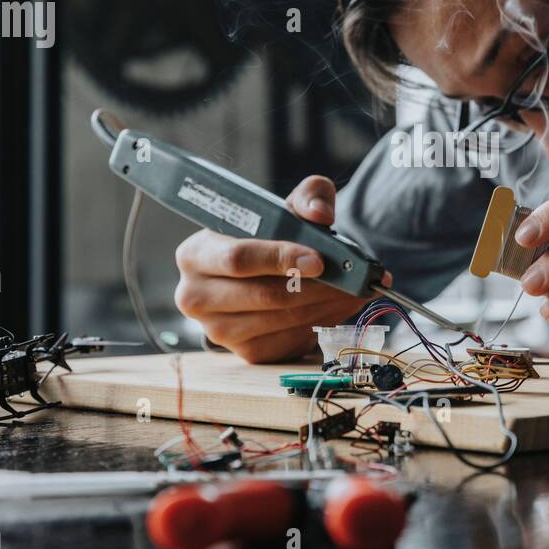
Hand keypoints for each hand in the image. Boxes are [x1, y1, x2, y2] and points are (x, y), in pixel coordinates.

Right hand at [174, 175, 386, 362]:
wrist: (263, 274)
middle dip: (314, 286)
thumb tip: (320, 215)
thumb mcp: (287, 207)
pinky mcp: (246, 353)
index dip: (280, 259)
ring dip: (325, 305)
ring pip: (281, 319)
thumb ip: (309, 196)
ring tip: (352, 290)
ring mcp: (218, 330)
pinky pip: (289, 341)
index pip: (238, 258)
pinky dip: (321, 323)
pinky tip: (337, 306)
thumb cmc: (270, 236)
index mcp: (196, 254)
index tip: (319, 260)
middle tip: (350, 279)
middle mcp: (196, 296)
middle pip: (263, 294)